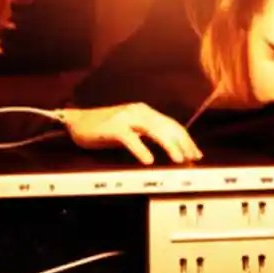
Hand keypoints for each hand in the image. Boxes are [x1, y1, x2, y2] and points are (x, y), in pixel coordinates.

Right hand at [58, 104, 202, 164]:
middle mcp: (139, 112)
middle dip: (183, 144)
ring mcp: (126, 118)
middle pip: (168, 127)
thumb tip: (171, 148)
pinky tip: (148, 160)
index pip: (172, 125)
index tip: (196, 153)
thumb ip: (149, 136)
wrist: (76, 121)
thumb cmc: (103, 128)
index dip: (186, 139)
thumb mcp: (132, 130)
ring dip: (169, 145)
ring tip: (178, 160)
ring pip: (154, 130)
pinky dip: (141, 149)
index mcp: (145, 112)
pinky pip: (130, 139)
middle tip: (192, 159)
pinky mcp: (112, 127)